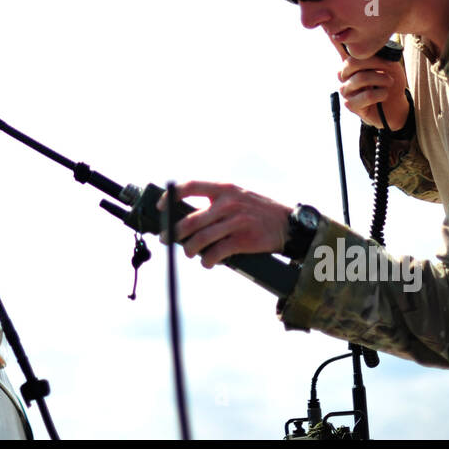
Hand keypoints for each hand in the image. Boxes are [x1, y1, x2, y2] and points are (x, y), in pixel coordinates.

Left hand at [157, 181, 291, 267]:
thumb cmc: (256, 211)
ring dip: (190, 250)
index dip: (171, 196)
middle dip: (174, 233)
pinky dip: (208, 260)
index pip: (190, 186)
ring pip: (201, 239)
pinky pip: (217, 253)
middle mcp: (228, 203)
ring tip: (189, 253)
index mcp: (224, 188)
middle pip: (191, 219)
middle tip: (167, 239)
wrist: (287, 224)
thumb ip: (215, 201)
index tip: (161, 207)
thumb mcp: (237, 196)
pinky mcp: (243, 240)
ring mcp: (236, 221)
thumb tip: (184, 215)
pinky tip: (207, 262)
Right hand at [334, 40, 408, 131]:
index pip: (338, 48)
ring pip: (361, 78)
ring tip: (389, 82)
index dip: (334, 40)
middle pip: (351, 62)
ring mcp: (345, 90)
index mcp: (350, 63)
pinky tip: (384, 94)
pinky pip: (367, 95)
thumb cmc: (390, 82)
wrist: (396, 104)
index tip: (332, 30)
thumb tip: (370, 48)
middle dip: (375, 63)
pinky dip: (381, 93)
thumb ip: (379, 55)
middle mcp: (343, 76)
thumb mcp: (389, 64)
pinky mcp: (350, 105)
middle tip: (389, 67)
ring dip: (382, 79)